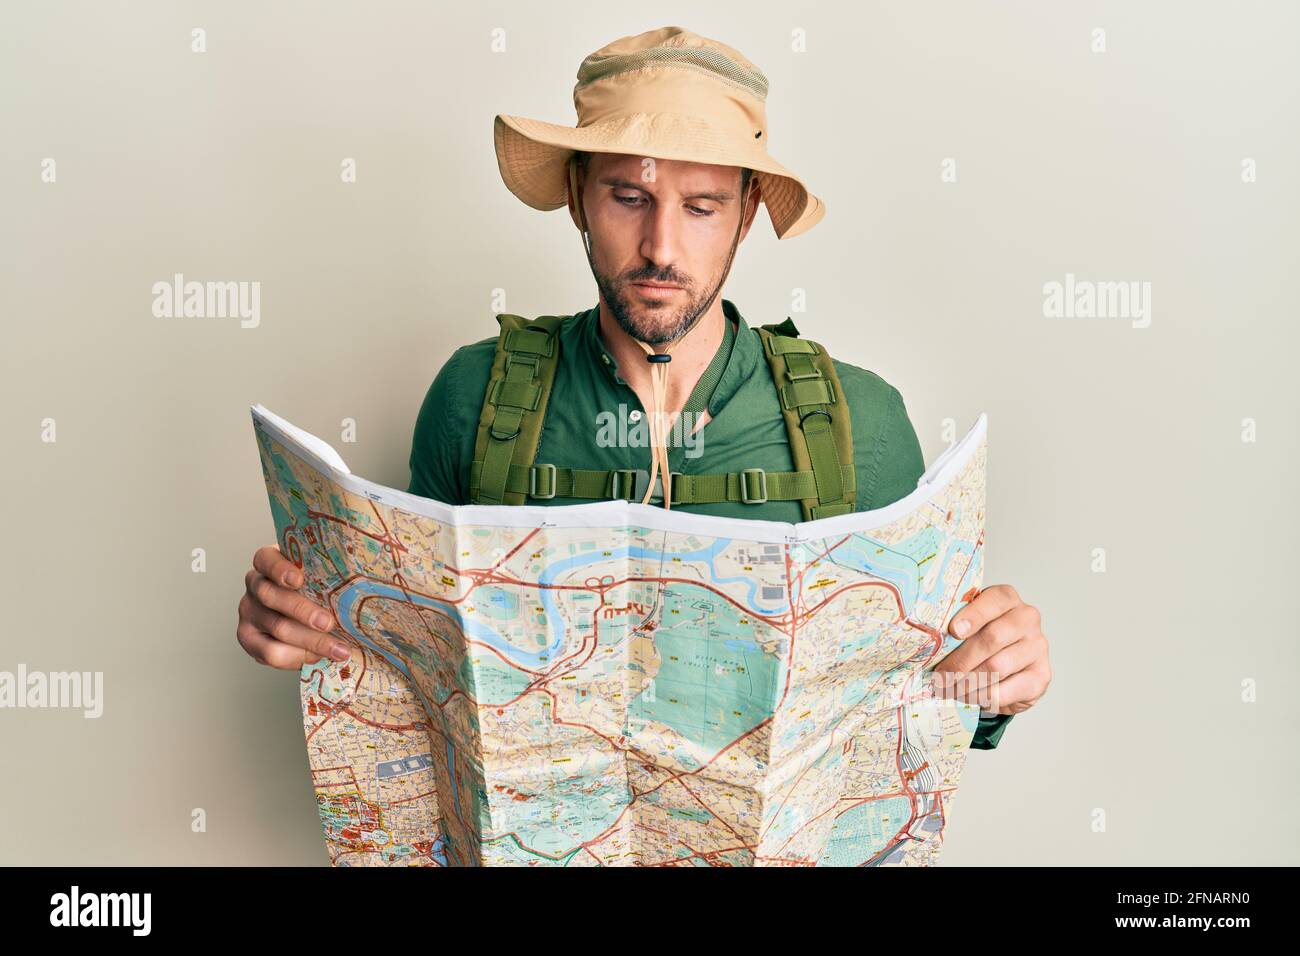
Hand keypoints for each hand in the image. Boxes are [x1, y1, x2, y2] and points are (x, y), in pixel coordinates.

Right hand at [236, 545, 348, 669]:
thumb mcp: (322, 571)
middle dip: (302, 611)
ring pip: (276, 628)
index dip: (279, 569)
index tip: (298, 579)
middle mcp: (255, 585)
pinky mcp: (250, 640)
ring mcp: (249, 613)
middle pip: (271, 597)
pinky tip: (320, 657)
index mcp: (268, 562)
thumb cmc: (320, 585)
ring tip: (337, 649)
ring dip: (310, 641)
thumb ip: (334, 569)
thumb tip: (373, 573)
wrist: (308, 612)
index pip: (265, 560)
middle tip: (329, 623)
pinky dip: (298, 657)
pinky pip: (271, 654)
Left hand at [933, 584, 1050, 715]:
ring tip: (949, 689)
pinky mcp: (1041, 676)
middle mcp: (1027, 618)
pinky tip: (969, 697)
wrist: (1008, 669)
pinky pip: (1007, 690)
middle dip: (961, 660)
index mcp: (1007, 598)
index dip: (973, 615)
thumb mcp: (968, 626)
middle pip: (992, 638)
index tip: (953, 631)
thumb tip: (928, 643)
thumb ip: (956, 626)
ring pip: (997, 667)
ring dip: (967, 682)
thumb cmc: (980, 640)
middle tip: (940, 676)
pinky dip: (982, 696)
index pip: (994, 600)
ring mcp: (1038, 647)